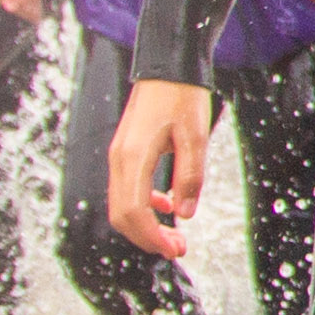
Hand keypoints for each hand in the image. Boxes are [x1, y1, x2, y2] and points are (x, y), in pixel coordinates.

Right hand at [107, 77, 214, 257]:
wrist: (167, 64)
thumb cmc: (181, 94)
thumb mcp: (195, 136)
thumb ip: (189, 177)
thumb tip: (185, 213)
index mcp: (133, 157)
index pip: (132, 212)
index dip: (151, 237)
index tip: (173, 249)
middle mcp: (119, 159)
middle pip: (122, 215)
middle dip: (148, 237)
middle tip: (177, 248)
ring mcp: (119, 155)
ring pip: (122, 204)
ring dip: (146, 224)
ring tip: (175, 233)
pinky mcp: (126, 152)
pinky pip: (127, 189)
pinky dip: (145, 205)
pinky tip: (167, 204)